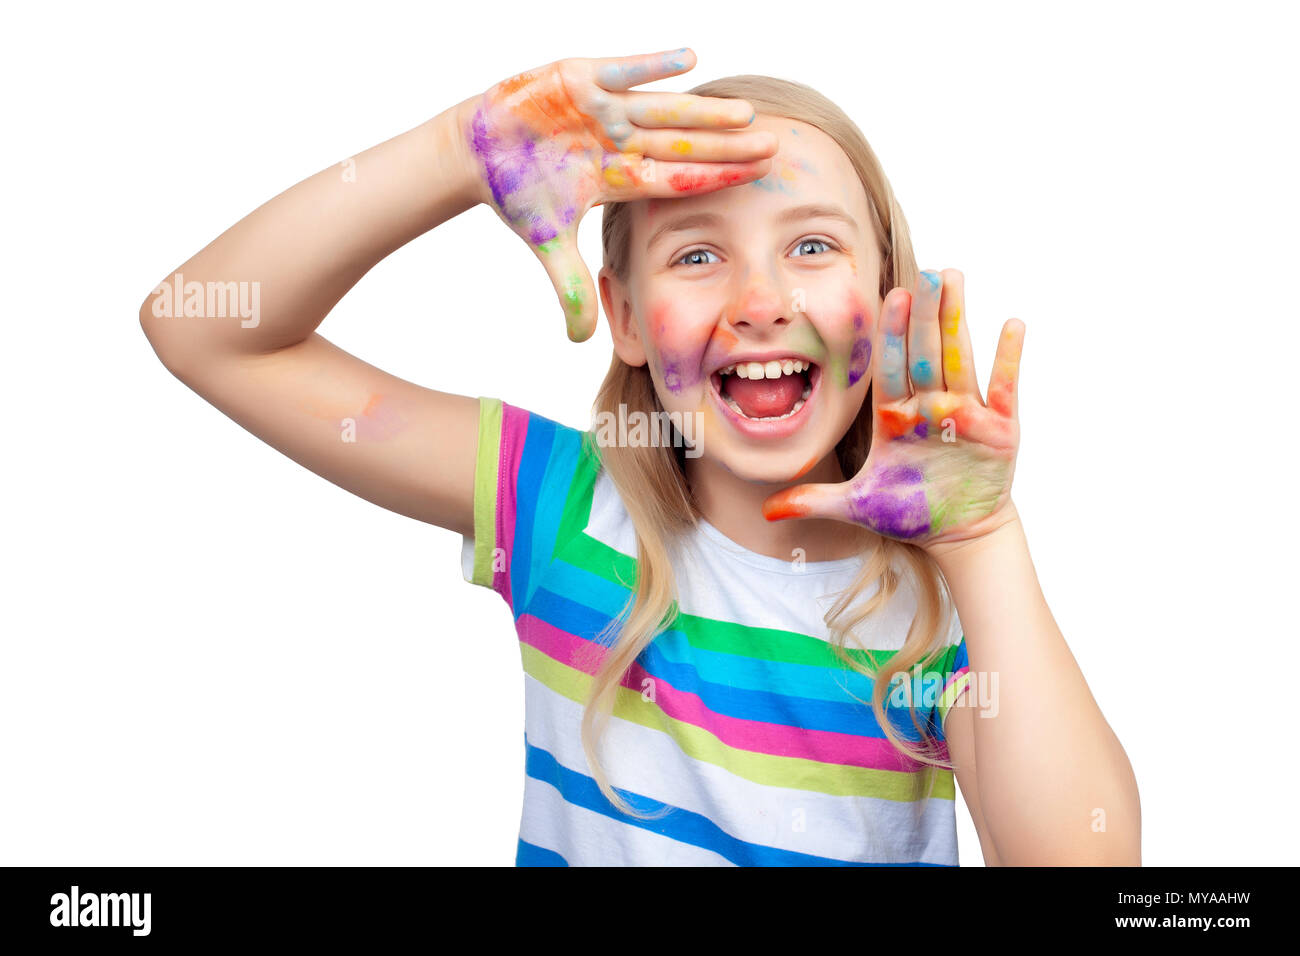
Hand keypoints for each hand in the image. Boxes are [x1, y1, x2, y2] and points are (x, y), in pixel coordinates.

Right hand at [457, 47, 776, 340]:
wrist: (475, 152)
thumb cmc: (516, 193)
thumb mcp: (547, 242)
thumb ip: (570, 287)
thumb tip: (580, 342)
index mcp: (620, 177)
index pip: (679, 179)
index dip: (719, 178)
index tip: (760, 178)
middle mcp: (621, 141)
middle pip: (682, 144)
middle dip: (726, 145)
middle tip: (773, 144)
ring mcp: (603, 109)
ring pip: (661, 108)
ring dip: (701, 111)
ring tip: (744, 111)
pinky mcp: (578, 77)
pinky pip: (621, 69)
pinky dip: (651, 64)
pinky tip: (690, 58)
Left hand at [762, 269, 1024, 552]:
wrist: (957, 536)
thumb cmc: (909, 512)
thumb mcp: (856, 505)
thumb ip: (813, 501)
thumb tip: (765, 511)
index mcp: (895, 417)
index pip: (890, 367)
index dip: (891, 333)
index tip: (890, 295)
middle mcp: (929, 407)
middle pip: (924, 353)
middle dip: (924, 313)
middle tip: (924, 271)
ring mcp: (965, 414)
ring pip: (959, 359)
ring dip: (957, 320)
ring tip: (955, 278)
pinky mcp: (999, 429)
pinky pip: (1003, 387)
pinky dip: (1008, 358)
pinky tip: (1012, 324)